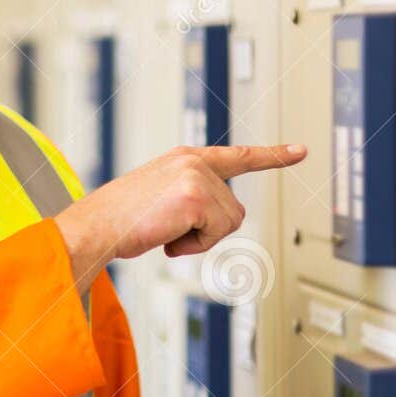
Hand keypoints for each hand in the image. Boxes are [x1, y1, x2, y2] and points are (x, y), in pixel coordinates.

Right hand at [54, 144, 307, 288]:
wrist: (95, 227)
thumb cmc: (120, 220)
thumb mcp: (160, 197)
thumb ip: (192, 198)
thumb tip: (218, 220)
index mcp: (185, 159)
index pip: (238, 157)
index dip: (272, 156)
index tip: (300, 151)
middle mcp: (193, 161)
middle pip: (234, 209)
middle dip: (208, 230)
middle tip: (170, 229)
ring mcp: (196, 176)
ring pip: (228, 223)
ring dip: (198, 239)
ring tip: (164, 231)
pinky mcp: (196, 197)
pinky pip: (216, 234)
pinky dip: (194, 245)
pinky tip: (167, 236)